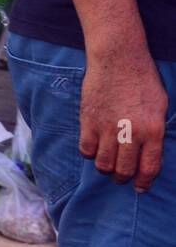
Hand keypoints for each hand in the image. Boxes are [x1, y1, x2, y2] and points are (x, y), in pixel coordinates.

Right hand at [79, 52, 168, 189]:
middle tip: (121, 176)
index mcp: (153, 131)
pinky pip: (86, 149)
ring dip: (105, 168)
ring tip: (106, 164)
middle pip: (124, 170)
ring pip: (103, 163)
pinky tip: (93, 148)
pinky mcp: (88, 120)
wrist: (118, 58)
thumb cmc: (143, 79)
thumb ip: (155, 132)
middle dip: (123, 178)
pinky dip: (89, 153)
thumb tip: (148, 151)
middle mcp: (130, 133)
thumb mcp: (160, 107)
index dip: (144, 182)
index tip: (140, 187)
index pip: (149, 168)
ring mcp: (107, 128)